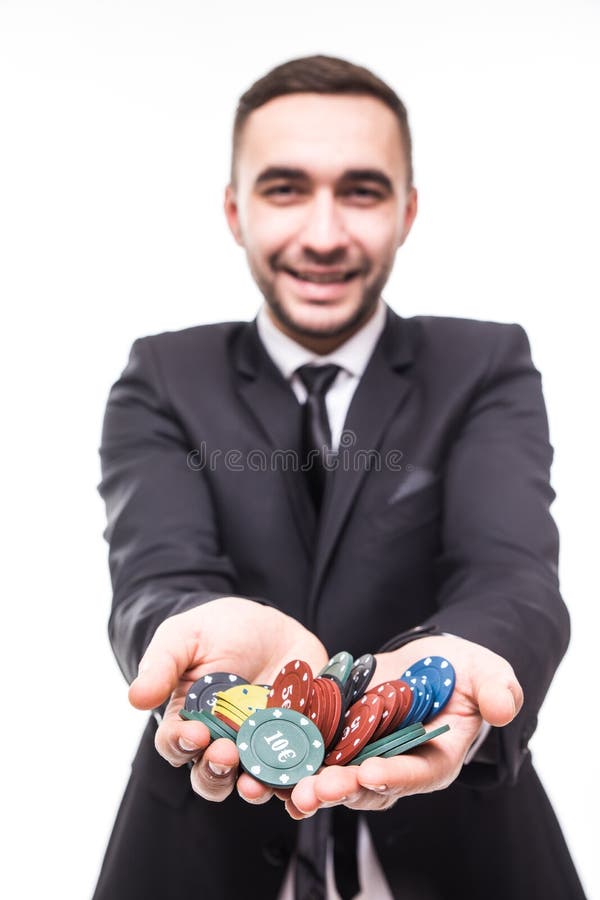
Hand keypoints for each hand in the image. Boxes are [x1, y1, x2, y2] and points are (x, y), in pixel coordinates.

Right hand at [128, 596, 327, 804]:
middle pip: (212, 776)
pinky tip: (304, 779)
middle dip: (216, 771)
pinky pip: (297, 769)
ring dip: (256, 788)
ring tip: (258, 782)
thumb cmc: (215, 630)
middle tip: (226, 753)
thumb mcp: (184, 637)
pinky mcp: (295, 740)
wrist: (266, 624)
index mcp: (188, 722)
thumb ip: (162, 665)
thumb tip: (136, 698)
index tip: (194, 733)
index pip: (176, 745)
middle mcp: (221, 743)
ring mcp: (259, 746)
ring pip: (254, 782)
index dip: (181, 744)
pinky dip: (300, 780)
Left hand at [284, 633, 522, 818]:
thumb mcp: (487, 672)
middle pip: (368, 787)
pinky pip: (313, 749)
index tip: (370, 773)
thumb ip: (497, 689)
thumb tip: (505, 706)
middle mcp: (397, 766)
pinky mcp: (338, 735)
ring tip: (281, 785)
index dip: (395, 776)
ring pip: (334, 777)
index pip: (418, 775)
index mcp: (436, 760)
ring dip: (308, 783)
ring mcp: (364, 754)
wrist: (430, 660)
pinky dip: (291, 754)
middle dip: (340, 790)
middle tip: (313, 791)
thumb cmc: (464, 670)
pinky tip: (265, 753)